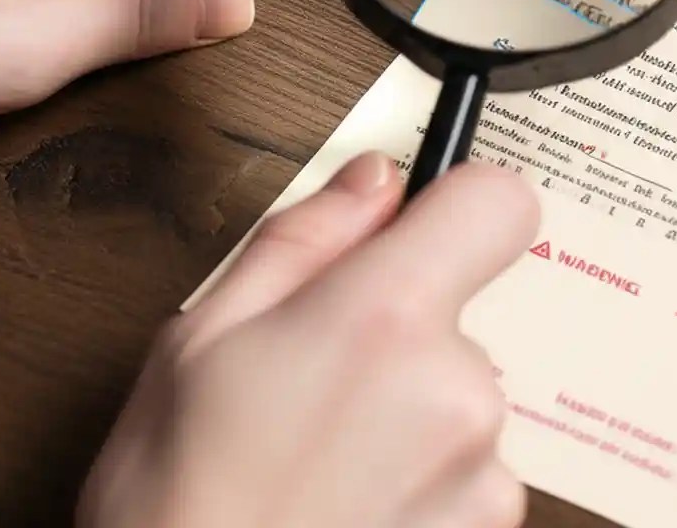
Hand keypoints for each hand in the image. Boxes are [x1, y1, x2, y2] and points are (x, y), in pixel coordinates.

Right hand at [76, 153, 538, 527]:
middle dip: (404, 332)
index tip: (424, 228)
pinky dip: (430, 473)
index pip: (498, 203)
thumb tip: (375, 181)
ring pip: (462, 393)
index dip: (462, 205)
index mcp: (384, 317)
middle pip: (464, 314)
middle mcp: (457, 386)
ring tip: (329, 456)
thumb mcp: (202, 339)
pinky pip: (475, 462)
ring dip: (414, 411)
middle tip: (319, 383)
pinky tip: (358, 498)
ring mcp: (486, 462)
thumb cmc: (178, 500)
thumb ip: (308, 239)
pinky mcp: (494, 520)